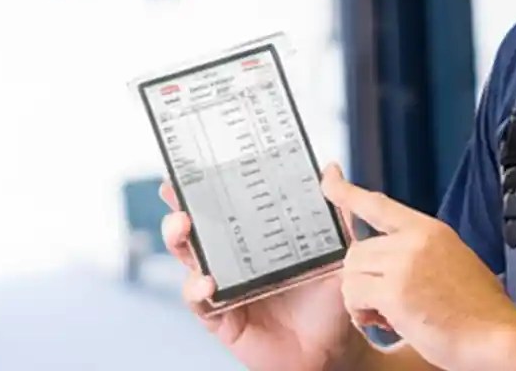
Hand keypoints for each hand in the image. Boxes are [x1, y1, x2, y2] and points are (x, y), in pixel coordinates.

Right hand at [159, 177, 366, 370]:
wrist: (334, 346)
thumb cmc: (330, 298)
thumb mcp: (337, 251)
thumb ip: (334, 214)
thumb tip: (331, 168)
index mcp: (256, 240)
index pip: (223, 211)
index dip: (200, 191)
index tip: (185, 172)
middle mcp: (235, 262)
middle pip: (195, 234)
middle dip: (179, 213)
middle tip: (178, 200)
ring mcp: (225, 289)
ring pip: (189, 263)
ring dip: (180, 244)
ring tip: (183, 230)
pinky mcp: (222, 318)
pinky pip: (200, 303)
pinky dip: (196, 291)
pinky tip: (206, 282)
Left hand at [321, 165, 515, 370]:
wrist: (496, 335)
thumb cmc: (479, 310)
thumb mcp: (454, 262)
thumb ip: (419, 252)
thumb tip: (389, 260)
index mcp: (430, 230)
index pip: (378, 204)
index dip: (346, 190)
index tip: (329, 174)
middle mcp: (415, 241)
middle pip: (357, 249)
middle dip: (362, 278)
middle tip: (382, 302)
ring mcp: (404, 264)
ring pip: (351, 272)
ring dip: (360, 297)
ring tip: (386, 314)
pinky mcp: (394, 291)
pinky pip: (354, 295)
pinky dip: (361, 313)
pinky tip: (384, 322)